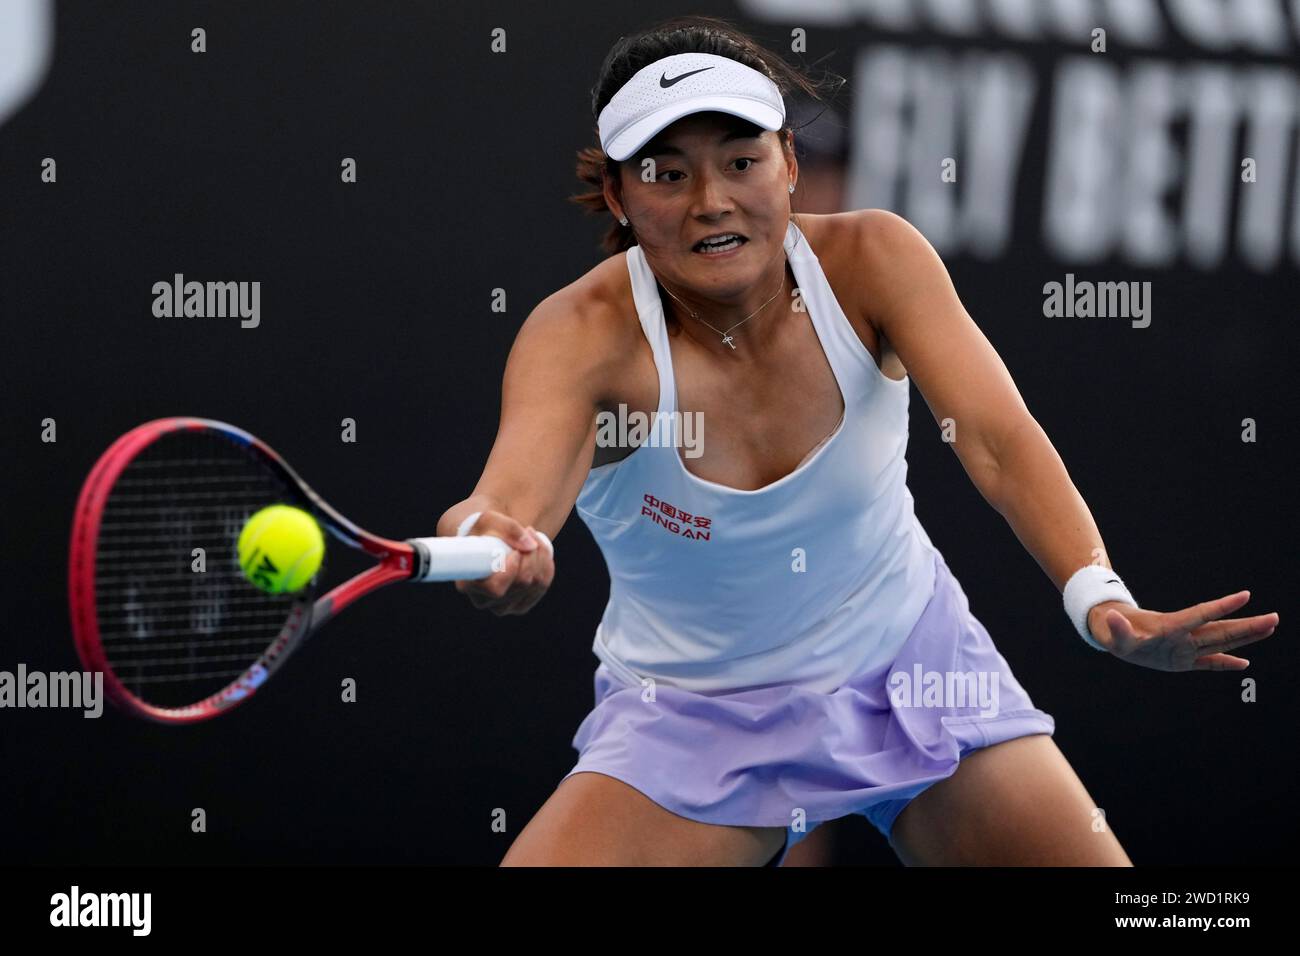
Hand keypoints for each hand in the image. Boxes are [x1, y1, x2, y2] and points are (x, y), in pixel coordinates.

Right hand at [453, 510, 554, 615]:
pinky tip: (539, 551)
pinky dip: (546, 565)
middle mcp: (484, 601)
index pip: (496, 589)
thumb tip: (530, 546)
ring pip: (536, 585)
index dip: (511, 570)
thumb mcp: (490, 520)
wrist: (489, 543)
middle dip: (531, 556)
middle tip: (528, 533)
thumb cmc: (484, 531)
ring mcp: (503, 607)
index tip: (516, 551)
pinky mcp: (520, 606)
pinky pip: (543, 586)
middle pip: (522, 584)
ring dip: (541, 557)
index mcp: (468, 585)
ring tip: (532, 537)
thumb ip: (509, 528)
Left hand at [1087, 592, 1278, 670]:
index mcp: (1169, 628)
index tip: (1245, 595)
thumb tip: (1112, 617)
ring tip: (1270, 627)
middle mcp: (1183, 637)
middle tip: (1274, 617)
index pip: (1200, 615)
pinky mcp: (1181, 661)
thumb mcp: (1111, 632)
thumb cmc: (1110, 630)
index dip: (1221, 606)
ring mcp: (1184, 648)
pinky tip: (1244, 663)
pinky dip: (1225, 663)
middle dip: (1247, 625)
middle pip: (1220, 630)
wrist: (1112, 633)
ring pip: (1221, 642)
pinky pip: (1208, 663)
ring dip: (1245, 637)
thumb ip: (1117, 629)